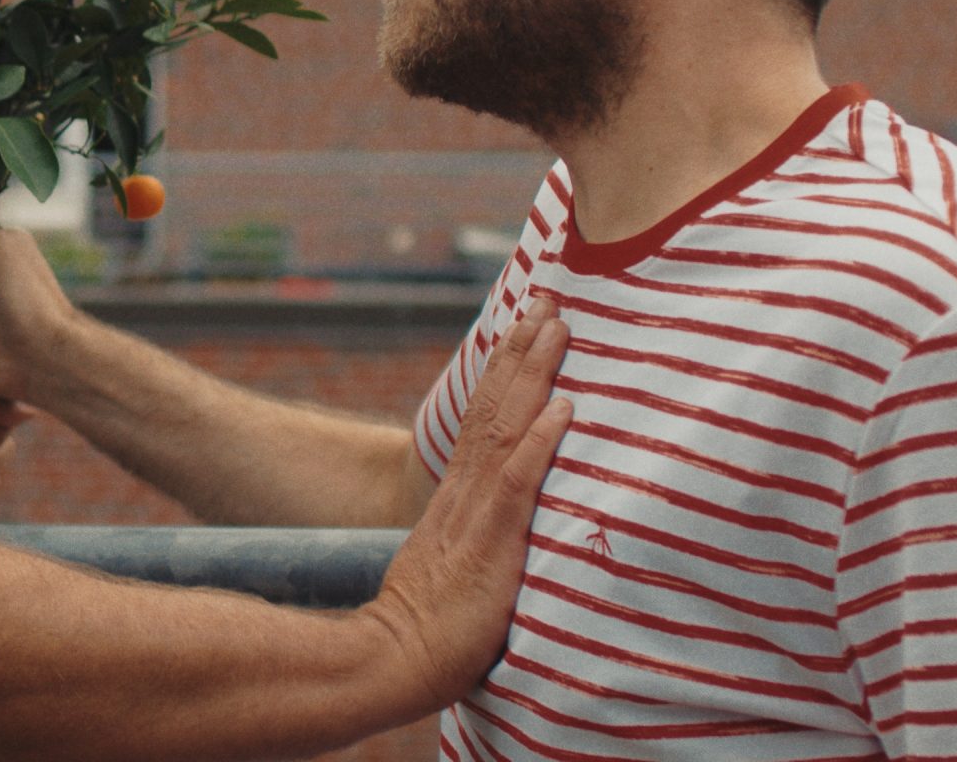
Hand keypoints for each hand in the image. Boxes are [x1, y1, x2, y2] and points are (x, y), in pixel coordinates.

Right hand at [357, 300, 570, 713]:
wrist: (393, 659)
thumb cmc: (428, 628)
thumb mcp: (453, 567)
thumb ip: (472, 538)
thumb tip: (494, 526)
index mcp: (457, 497)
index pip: (484, 418)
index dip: (507, 369)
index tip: (526, 323)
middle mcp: (464, 493)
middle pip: (494, 405)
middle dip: (522, 348)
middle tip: (548, 297)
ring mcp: (475, 514)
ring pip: (506, 427)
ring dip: (533, 374)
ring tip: (556, 326)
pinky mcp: (491, 542)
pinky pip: (519, 483)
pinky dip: (541, 441)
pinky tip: (563, 408)